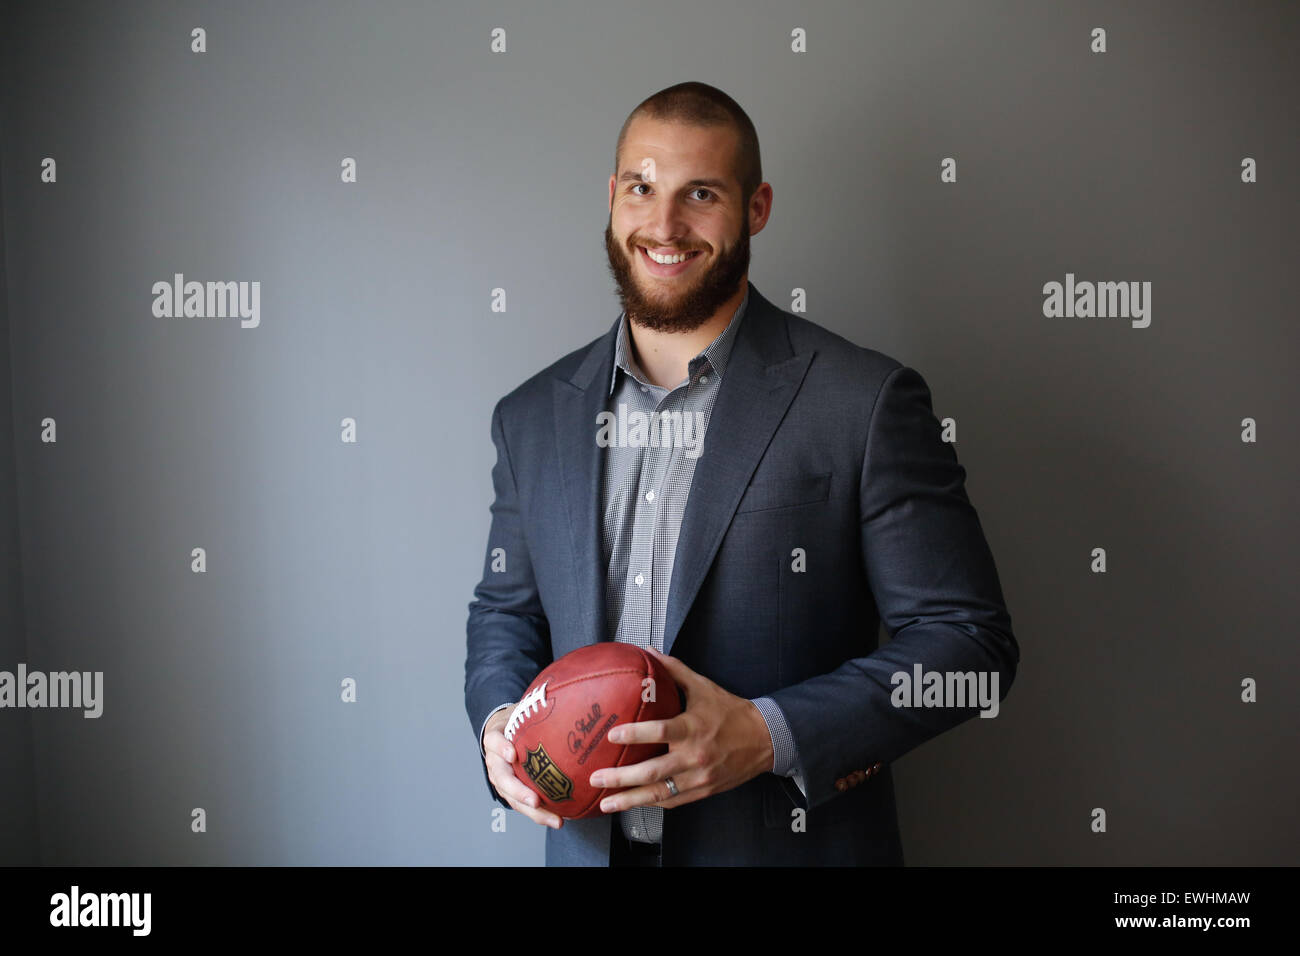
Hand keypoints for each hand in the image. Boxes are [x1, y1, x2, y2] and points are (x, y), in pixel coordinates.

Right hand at [482, 706, 563, 828]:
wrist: (500, 731)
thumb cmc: (515, 720)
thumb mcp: (520, 708)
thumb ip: (534, 704)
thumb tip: (563, 688)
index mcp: (495, 737)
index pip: (494, 740)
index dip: (501, 747)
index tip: (512, 753)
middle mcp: (494, 760)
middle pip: (502, 778)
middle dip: (518, 792)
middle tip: (535, 800)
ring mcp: (500, 778)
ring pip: (512, 798)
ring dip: (532, 812)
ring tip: (554, 820)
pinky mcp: (509, 790)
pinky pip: (522, 804)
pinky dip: (539, 814)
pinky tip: (559, 819)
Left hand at [588, 646, 773, 812]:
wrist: (763, 740)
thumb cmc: (730, 712)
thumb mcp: (703, 687)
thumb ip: (673, 670)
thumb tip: (648, 651)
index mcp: (693, 728)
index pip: (661, 732)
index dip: (635, 734)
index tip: (613, 734)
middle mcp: (694, 757)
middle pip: (653, 772)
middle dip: (621, 778)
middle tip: (597, 777)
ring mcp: (698, 778)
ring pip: (659, 794)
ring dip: (629, 800)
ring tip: (605, 802)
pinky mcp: (701, 792)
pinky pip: (671, 801)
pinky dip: (649, 804)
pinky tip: (630, 804)